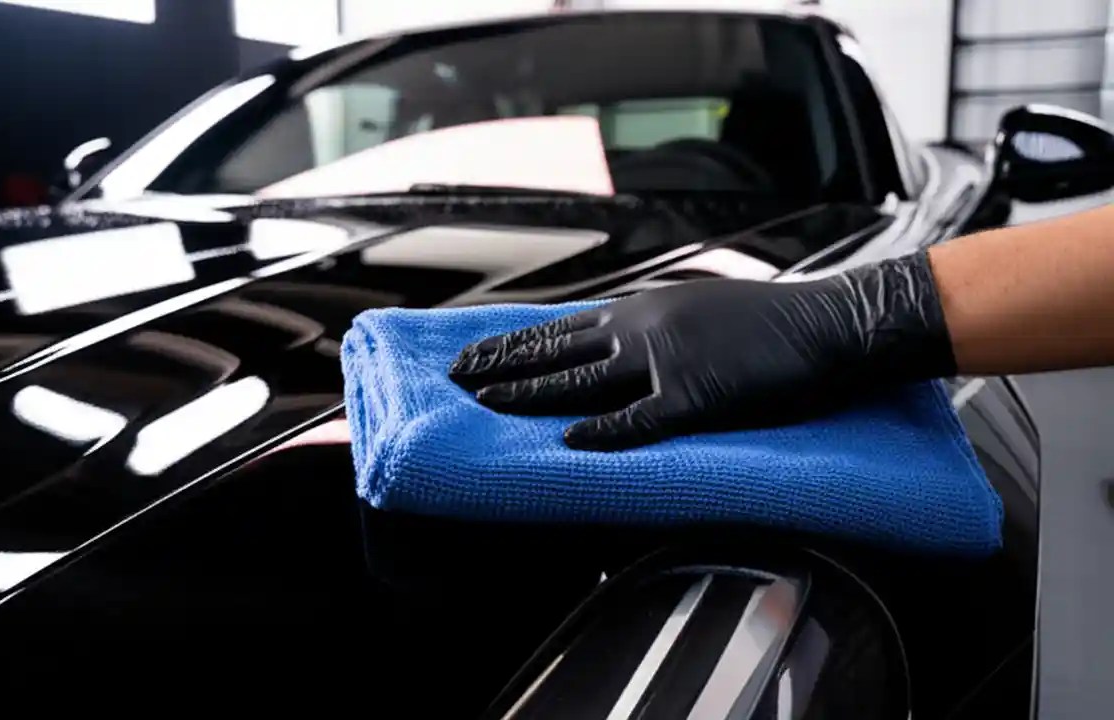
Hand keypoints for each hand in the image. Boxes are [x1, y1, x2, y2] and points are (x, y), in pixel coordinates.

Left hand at [449, 252, 955, 449]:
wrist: (828, 324)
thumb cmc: (770, 321)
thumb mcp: (699, 310)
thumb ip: (654, 328)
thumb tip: (619, 343)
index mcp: (645, 309)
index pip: (562, 327)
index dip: (514, 342)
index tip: (476, 349)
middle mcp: (644, 328)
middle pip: (556, 348)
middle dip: (502, 363)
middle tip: (454, 374)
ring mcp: (666, 362)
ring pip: (581, 379)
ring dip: (529, 391)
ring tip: (483, 400)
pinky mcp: (696, 396)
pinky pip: (639, 419)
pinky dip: (602, 431)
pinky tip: (568, 441)